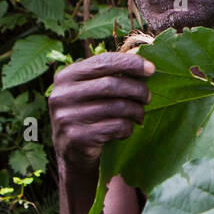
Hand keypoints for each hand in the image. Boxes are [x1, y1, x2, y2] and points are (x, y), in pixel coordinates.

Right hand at [49, 53, 153, 172]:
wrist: (70, 152)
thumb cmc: (87, 114)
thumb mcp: (89, 91)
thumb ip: (108, 76)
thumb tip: (146, 66)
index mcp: (66, 76)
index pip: (103, 61)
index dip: (130, 63)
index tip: (151, 69)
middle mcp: (62, 94)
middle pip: (111, 84)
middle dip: (137, 90)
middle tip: (148, 97)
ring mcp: (66, 117)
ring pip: (117, 107)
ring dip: (136, 111)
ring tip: (139, 115)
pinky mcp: (77, 137)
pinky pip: (116, 127)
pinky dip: (128, 128)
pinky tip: (126, 130)